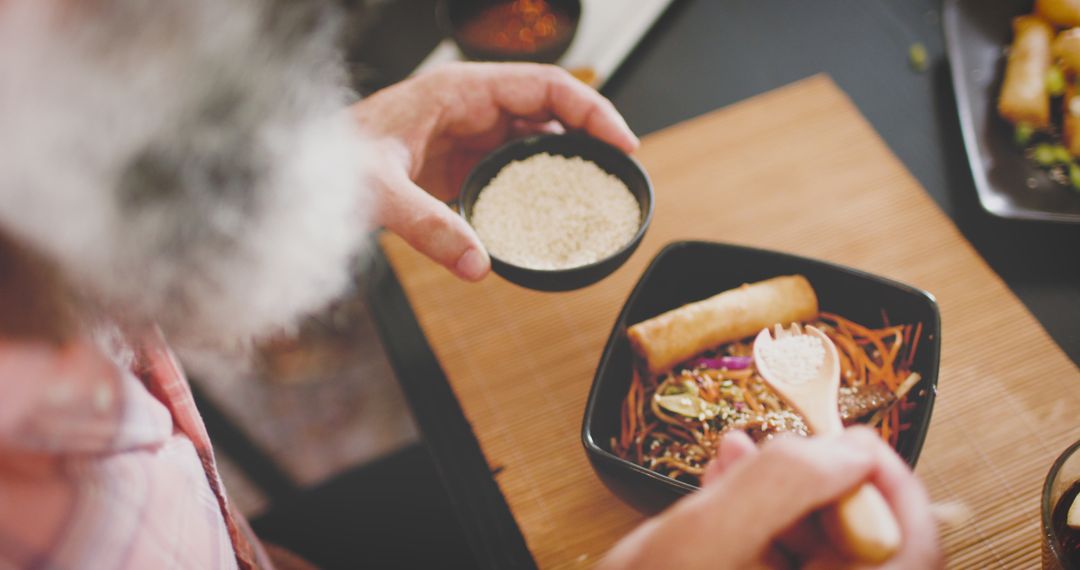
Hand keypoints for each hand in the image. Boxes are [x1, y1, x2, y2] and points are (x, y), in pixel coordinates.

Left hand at [352, 62, 638, 280]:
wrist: (306, 173)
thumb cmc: (333, 161)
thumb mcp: (380, 194)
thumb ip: (429, 228)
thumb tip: (477, 266)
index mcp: (459, 91)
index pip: (545, 86)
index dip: (592, 109)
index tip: (622, 143)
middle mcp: (471, 105)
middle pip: (550, 109)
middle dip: (591, 136)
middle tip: (620, 175)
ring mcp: (469, 131)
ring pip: (536, 136)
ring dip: (567, 161)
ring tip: (598, 193)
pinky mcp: (463, 159)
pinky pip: (515, 165)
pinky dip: (540, 183)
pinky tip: (554, 209)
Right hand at [599, 427, 942, 568]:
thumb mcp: (701, 541)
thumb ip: (780, 483)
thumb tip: (847, 445)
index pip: (911, 548)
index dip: (889, 481)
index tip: (851, 437)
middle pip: (868, 542)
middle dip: (826, 479)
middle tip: (790, 440)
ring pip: (821, 547)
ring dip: (788, 492)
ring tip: (744, 453)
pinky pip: (785, 558)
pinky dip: (761, 516)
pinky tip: (727, 479)